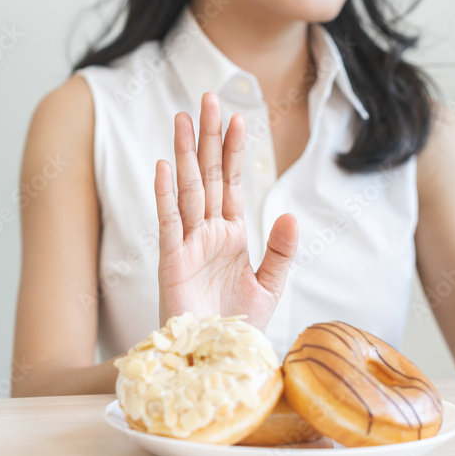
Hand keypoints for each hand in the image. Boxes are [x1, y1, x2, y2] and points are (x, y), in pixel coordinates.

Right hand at [154, 92, 298, 330]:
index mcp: (231, 236)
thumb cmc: (238, 326)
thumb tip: (288, 214)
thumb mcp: (269, 286)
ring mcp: (188, 245)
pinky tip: (165, 166)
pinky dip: (166, 194)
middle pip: (208, 176)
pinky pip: (169, 222)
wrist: (218, 357)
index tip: (237, 116)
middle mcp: (208, 234)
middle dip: (209, 137)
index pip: (232, 184)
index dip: (234, 151)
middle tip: (207, 97)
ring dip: (186, 153)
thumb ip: (280, 251)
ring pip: (188, 189)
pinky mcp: (172, 262)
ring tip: (184, 118)